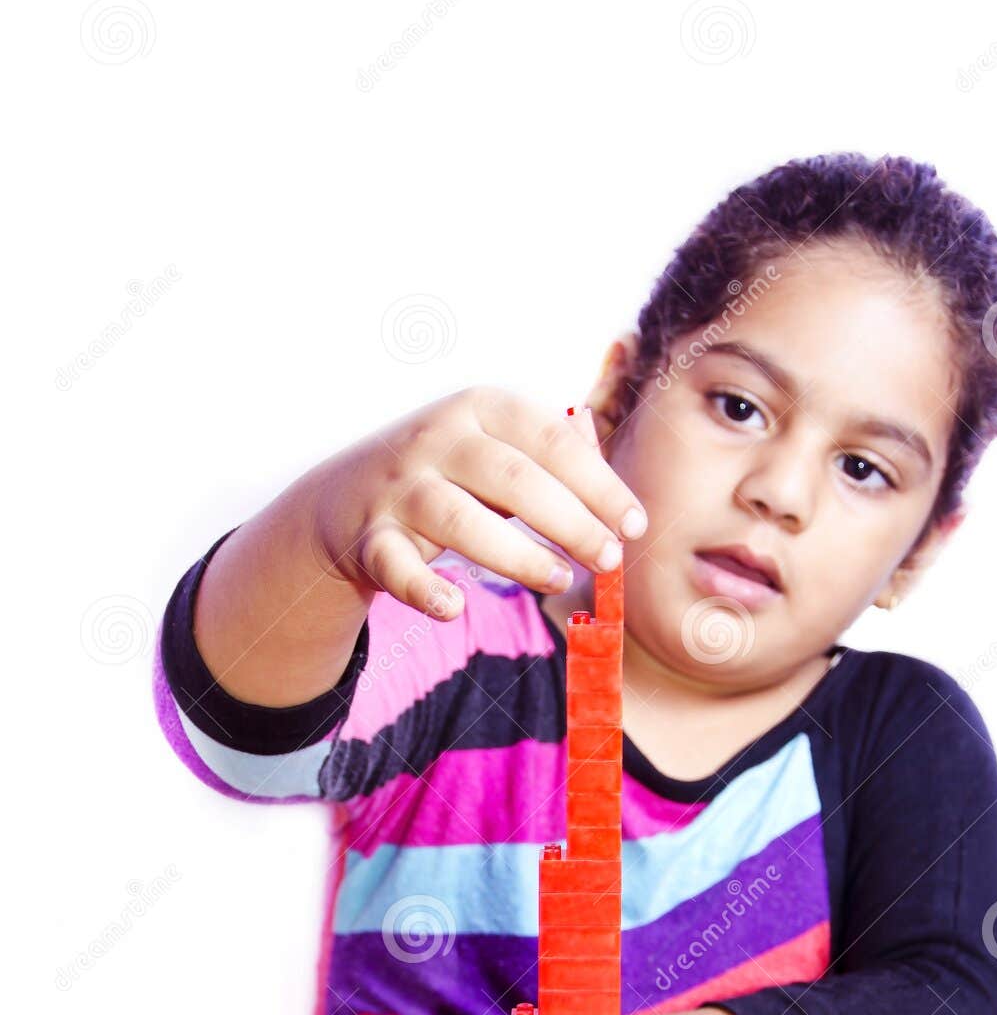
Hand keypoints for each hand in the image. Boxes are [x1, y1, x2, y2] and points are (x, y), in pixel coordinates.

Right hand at [309, 388, 646, 617]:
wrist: (344, 498)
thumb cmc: (449, 475)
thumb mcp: (497, 449)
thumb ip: (556, 462)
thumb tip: (620, 501)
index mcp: (479, 407)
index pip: (550, 439)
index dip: (599, 484)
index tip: (635, 525)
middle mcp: (436, 439)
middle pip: (513, 479)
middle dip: (571, 523)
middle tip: (608, 560)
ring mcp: (399, 488)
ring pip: (461, 522)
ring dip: (518, 557)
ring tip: (560, 580)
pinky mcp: (370, 539)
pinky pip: (397, 567)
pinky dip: (425, 590)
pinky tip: (455, 607)